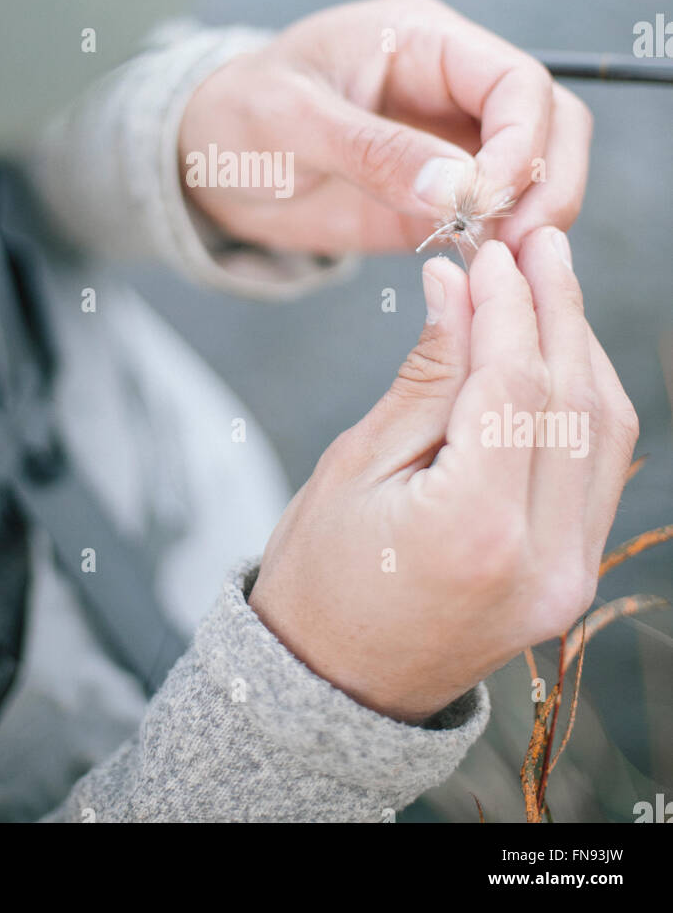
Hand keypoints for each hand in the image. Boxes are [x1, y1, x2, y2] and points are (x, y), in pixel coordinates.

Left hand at [179, 0, 592, 254]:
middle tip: (516, 245)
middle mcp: (449, 85)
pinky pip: (499, 216)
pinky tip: (481, 275)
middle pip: (549, 123)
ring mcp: (450, 142)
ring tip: (498, 263)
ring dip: (534, 218)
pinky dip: (504, 245)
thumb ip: (371, 150)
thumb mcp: (287, 123)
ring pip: (538, 171)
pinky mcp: (440, 194)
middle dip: (545, 183)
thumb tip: (458, 188)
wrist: (201, 164)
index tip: (488, 201)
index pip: (515, 80)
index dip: (521, 140)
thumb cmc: (233, 118)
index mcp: (419, 40)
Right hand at [248, 229, 637, 722]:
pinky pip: (600, 470)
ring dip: (581, 347)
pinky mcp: (573, 577)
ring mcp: (569, 577)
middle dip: (558, 307)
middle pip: (575, 400)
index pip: (517, 383)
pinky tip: (555, 353)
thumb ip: (427, 373)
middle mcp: (543, 559)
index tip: (492, 248)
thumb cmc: (320, 575)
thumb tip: (460, 283)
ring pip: (607, 431)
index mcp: (474, 530)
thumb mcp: (356, 464)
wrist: (332, 685)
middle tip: (536, 241)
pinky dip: (583, 401)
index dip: (510, 303)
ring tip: (548, 283)